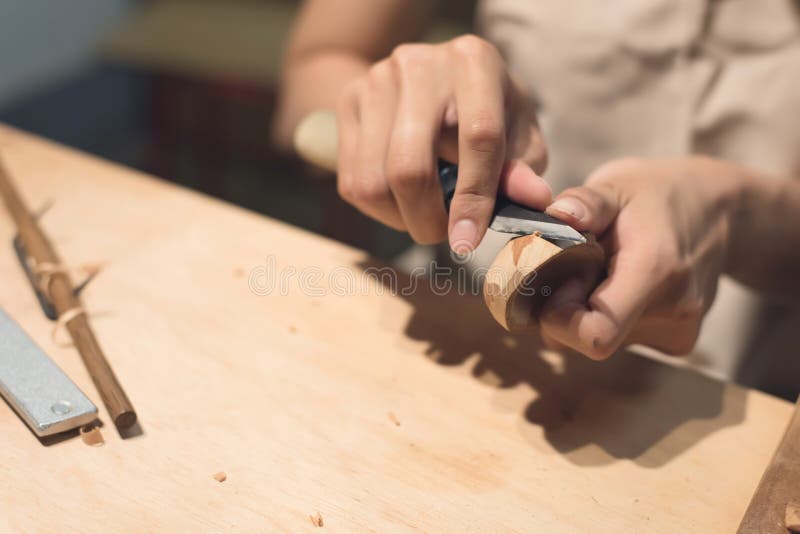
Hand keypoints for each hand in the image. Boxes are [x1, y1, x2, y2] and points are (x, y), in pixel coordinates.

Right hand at [336, 34, 549, 252]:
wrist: (433, 80)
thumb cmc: (487, 113)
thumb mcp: (517, 136)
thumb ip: (522, 170)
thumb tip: (534, 200)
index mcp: (475, 62)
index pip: (477, 137)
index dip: (474, 198)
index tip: (467, 243)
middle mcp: (420, 64)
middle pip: (410, 167)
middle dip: (425, 219)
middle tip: (441, 235)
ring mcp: (376, 80)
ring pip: (374, 182)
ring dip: (400, 218)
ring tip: (423, 213)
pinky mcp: (348, 102)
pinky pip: (352, 182)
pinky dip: (379, 209)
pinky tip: (400, 199)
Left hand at [540, 157, 747, 359]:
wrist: (719, 210)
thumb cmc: (659, 194)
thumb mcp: (619, 184)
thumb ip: (586, 202)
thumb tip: (557, 212)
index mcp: (655, 270)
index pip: (595, 334)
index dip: (559, 319)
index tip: (557, 282)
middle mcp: (674, 310)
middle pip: (592, 339)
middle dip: (570, 309)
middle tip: (578, 266)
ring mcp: (680, 331)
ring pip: (606, 341)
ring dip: (590, 311)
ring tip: (607, 268)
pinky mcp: (680, 341)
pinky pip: (625, 340)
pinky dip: (612, 316)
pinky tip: (624, 283)